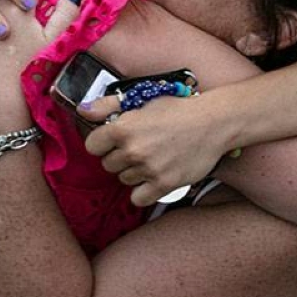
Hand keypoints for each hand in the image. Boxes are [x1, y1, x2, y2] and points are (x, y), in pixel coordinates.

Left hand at [80, 94, 229, 206]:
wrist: (213, 122)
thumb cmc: (178, 108)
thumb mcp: (141, 99)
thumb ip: (107, 106)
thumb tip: (82, 110)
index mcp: (123, 127)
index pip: (92, 146)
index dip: (102, 143)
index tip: (113, 140)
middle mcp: (133, 150)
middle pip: (108, 165)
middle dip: (119, 156)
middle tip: (139, 146)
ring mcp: (148, 169)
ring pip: (124, 179)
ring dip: (133, 172)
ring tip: (151, 157)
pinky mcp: (164, 184)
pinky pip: (138, 198)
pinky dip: (143, 191)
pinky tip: (152, 178)